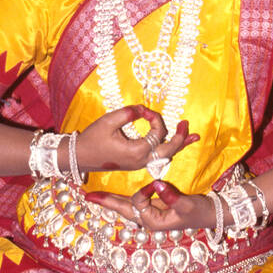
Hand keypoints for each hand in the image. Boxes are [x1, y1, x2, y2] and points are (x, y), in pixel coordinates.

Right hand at [75, 105, 197, 174]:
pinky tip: (175, 144)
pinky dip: (168, 149)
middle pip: (169, 149)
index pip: (157, 133)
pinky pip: (157, 156)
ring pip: (165, 155)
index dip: (154, 117)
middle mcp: (142, 160)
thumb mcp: (109, 121)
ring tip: (192, 137)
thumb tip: (143, 109)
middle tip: (187, 124)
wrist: (79, 157)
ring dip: (178, 144)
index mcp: (137, 151)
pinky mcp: (136, 162)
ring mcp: (139, 163)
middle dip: (180, 137)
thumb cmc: (92, 139)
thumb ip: (129, 113)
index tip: (143, 110)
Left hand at [87, 179, 215, 232]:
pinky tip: (116, 196)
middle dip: (106, 202)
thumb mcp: (186, 205)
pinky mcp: (154, 208)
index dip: (143, 192)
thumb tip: (156, 184)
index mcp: (153, 220)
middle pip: (122, 209)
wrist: (210, 214)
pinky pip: (135, 202)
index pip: (137, 202)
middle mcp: (148, 219)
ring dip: (112, 200)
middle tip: (88, 196)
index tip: (155, 184)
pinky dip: (124, 198)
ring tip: (96, 196)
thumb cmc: (199, 212)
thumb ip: (171, 196)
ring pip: (126, 206)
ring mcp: (150, 214)